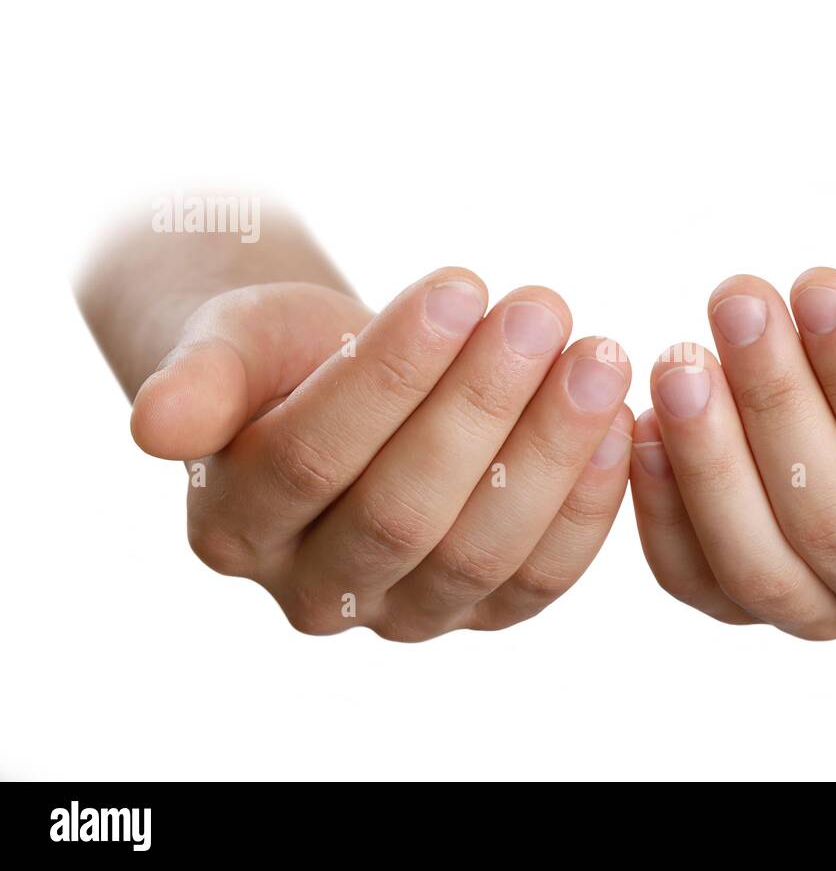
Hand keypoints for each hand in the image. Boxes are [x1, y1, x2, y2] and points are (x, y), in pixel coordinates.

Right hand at [132, 270, 632, 639]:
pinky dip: (587, 505)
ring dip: (549, 450)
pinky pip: (541, 578)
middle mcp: (313, 593)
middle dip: (481, 405)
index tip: (460, 283)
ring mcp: (403, 614)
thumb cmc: (284, 357)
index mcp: (234, 530)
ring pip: (481, 554)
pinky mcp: (481, 612)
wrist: (337, 391)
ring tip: (597, 354)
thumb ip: (199, 381)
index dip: (387, 374)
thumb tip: (155, 423)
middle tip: (543, 310)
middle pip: (403, 514)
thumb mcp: (233, 345)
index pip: (310, 459)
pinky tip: (618, 424)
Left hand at [629, 266, 835, 638]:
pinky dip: (660, 509)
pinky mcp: (742, 594)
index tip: (820, 284)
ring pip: (758, 565)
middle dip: (775, 405)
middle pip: (831, 525)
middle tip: (735, 303)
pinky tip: (639, 428)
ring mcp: (821, 606)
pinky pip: (693, 579)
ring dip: (708, 460)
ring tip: (678, 360)